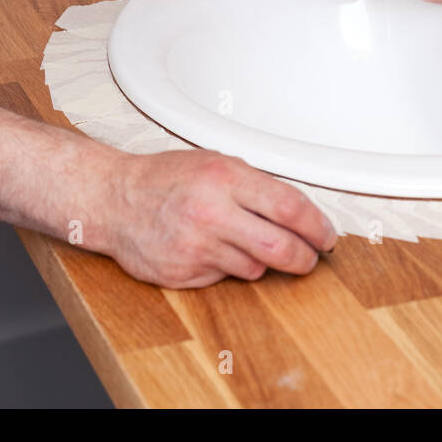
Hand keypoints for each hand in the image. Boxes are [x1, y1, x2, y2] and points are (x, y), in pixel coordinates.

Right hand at [102, 150, 337, 288]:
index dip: (318, 227)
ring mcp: (196, 246)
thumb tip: (300, 213)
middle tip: (310, 257)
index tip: (327, 237)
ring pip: (255, 267)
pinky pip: (225, 278)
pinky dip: (227, 267)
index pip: (291, 208)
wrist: (114, 199)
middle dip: (304, 257)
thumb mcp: (216, 163)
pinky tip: (209, 248)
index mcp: (226, 178)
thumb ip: (256, 186)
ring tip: (240, 240)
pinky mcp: (183, 273)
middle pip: (281, 247)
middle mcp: (212, 213)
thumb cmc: (166, 179)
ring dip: (260, 259)